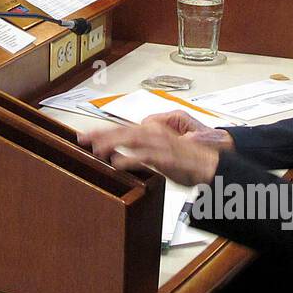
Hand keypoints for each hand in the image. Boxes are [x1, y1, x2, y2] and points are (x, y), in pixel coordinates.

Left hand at [77, 110, 232, 184]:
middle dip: (100, 134)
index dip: (104, 131)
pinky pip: (144, 156)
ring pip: (130, 139)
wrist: (210, 164)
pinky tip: (117, 163)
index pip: (122, 128)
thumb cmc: (187, 159)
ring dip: (111, 143)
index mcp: (152, 130)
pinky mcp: (166, 157)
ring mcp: (159, 144)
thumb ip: (141, 151)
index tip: (88, 135)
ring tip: (95, 149)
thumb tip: (121, 155)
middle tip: (82, 138)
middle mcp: (154, 132)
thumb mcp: (159, 152)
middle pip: (122, 130)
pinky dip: (129, 159)